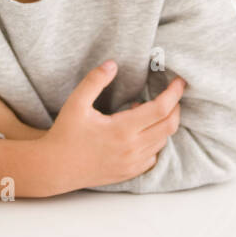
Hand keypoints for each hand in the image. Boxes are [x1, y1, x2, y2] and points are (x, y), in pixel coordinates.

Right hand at [39, 60, 183, 194]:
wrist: (55, 168)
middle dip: (175, 107)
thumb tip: (113, 64)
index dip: (174, 94)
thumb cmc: (65, 134)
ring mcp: (132, 163)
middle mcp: (132, 148)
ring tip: (145, 111)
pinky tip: (142, 132)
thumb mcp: (76, 103)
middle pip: (169, 125)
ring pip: (163, 141)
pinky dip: (155, 141)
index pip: (161, 109)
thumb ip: (95, 81)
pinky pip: (153, 156)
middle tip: (170, 94)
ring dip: (163, 123)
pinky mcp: (129, 172)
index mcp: (122, 130)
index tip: (179, 82)